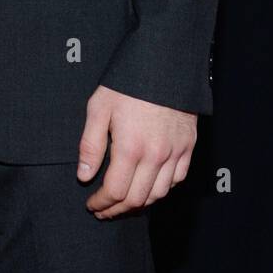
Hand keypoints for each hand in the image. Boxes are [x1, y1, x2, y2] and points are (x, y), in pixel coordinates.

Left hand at [77, 84, 196, 217]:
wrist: (165, 62)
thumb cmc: (128, 83)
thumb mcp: (99, 107)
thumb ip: (91, 145)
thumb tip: (84, 176)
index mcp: (130, 148)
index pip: (115, 191)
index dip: (101, 203)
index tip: (92, 205)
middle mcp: (155, 156)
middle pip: (137, 199)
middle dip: (117, 209)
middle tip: (104, 209)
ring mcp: (175, 152)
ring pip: (158, 194)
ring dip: (139, 203)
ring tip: (124, 201)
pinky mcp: (188, 146)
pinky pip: (177, 179)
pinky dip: (162, 189)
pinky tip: (149, 185)